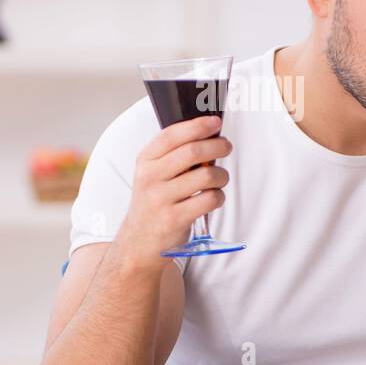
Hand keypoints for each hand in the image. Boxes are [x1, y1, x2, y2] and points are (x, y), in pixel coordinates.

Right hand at [117, 115, 231, 262]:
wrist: (139, 241)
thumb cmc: (154, 201)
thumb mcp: (153, 173)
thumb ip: (174, 154)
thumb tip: (209, 134)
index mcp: (145, 161)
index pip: (172, 134)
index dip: (197, 126)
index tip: (215, 122)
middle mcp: (150, 177)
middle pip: (193, 152)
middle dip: (217, 146)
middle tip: (226, 147)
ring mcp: (161, 199)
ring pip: (206, 176)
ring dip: (221, 175)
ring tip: (219, 179)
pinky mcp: (175, 218)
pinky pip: (209, 199)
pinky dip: (218, 197)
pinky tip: (212, 198)